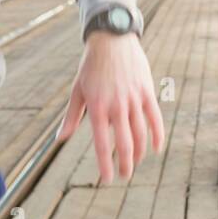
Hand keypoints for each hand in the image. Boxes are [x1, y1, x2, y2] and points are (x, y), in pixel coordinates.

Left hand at [59, 31, 164, 183]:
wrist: (111, 38)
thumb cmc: (91, 65)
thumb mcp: (78, 89)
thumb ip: (72, 116)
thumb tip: (60, 138)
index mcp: (97, 107)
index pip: (103, 143)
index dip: (106, 164)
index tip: (107, 179)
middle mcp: (117, 105)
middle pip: (125, 142)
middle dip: (126, 163)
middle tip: (125, 175)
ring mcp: (134, 98)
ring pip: (141, 132)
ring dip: (140, 152)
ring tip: (137, 162)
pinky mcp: (146, 91)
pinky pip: (154, 117)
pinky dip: (157, 134)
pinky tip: (156, 147)